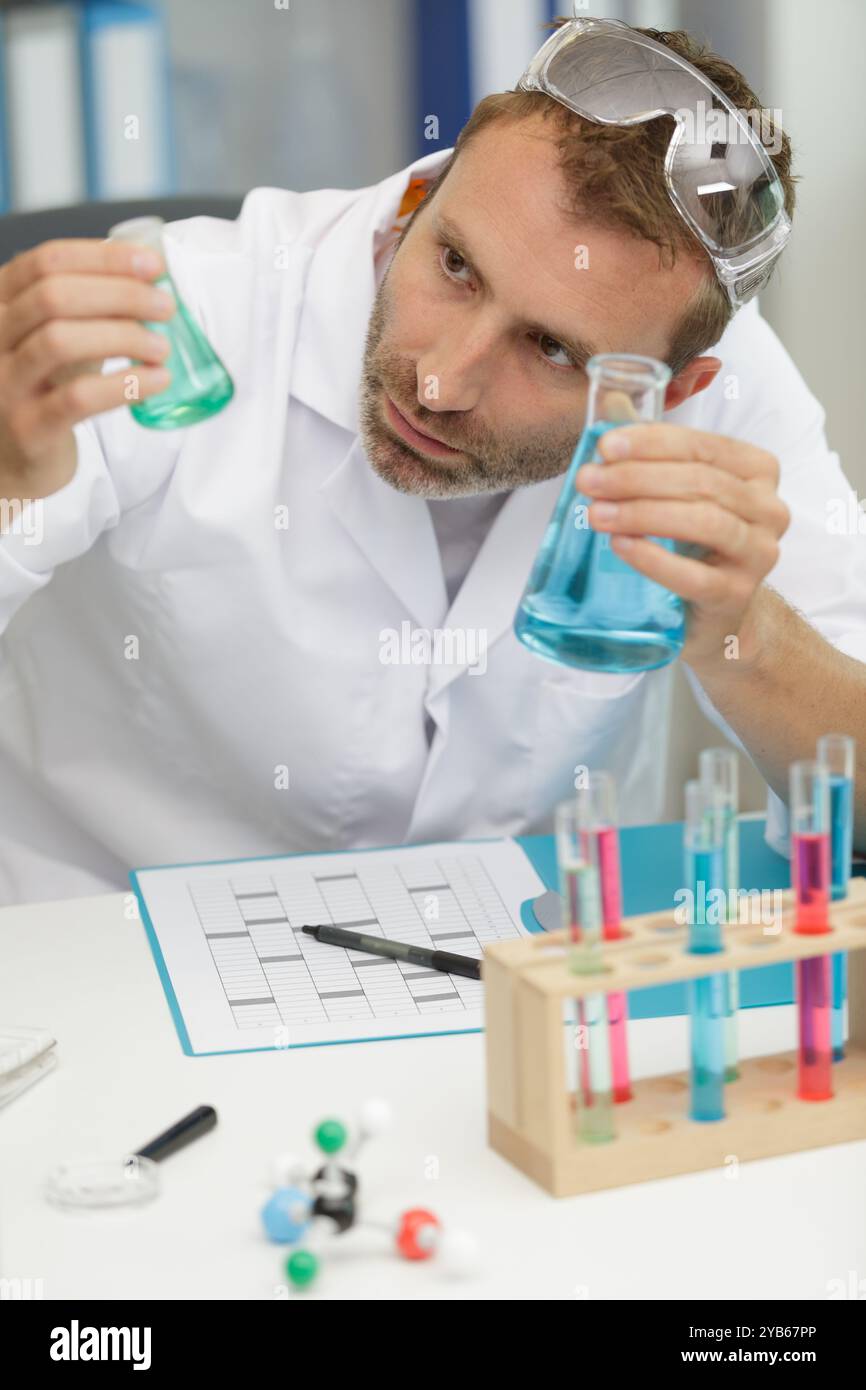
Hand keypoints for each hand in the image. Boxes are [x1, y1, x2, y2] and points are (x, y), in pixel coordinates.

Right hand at [0, 238, 174, 493]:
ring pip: (60, 341)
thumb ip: (90, 304)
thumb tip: (151, 272)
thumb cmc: (45, 385)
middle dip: (120, 295)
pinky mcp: (27, 427)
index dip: (103, 258)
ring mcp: (3, 383)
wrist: (15, 457)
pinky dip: (123, 385)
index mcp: (0, 302)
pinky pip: (77, 398)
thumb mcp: (58, 333)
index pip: (46, 261)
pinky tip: (156, 381)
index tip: (152, 265)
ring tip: (160, 347)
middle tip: (165, 307)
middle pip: (54, 296)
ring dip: (123, 337)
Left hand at [575, 423, 790, 670]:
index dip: (652, 442)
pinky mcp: (738, 595)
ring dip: (642, 513)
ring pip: (703, 522)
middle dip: (637, 478)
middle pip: (700, 481)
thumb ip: (651, 453)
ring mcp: (759, 553)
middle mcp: (768, 508)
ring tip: (596, 514)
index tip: (605, 446)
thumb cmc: (691, 544)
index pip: (702, 445)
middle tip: (588, 481)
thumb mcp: (676, 492)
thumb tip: (608, 408)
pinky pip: (696, 576)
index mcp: (756, 470)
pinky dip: (654, 559)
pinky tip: (621, 546)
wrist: (714, 613)